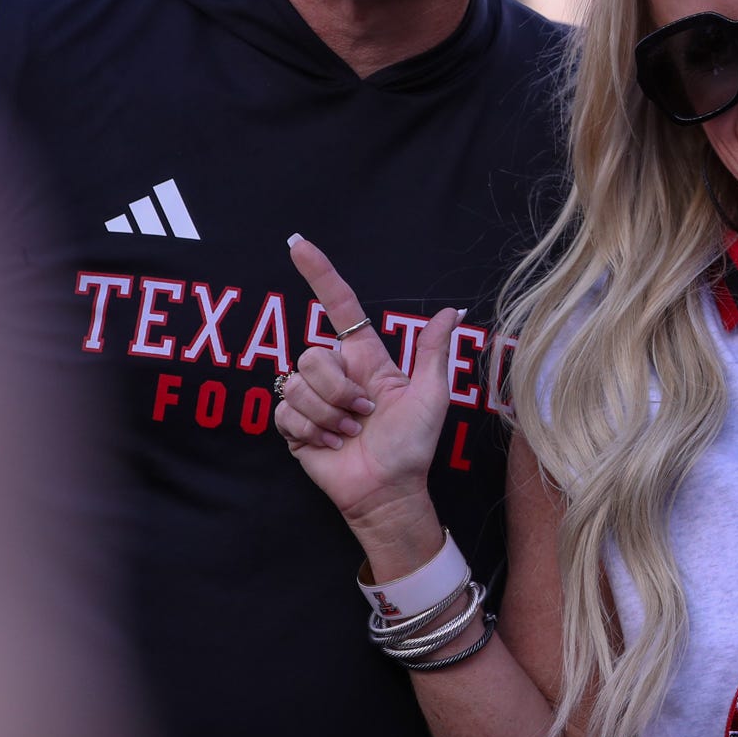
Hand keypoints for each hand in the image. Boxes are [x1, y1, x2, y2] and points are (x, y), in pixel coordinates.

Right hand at [277, 235, 459, 530]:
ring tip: (349, 433)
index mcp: (367, 359)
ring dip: (329, 414)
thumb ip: (433, 352)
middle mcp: (337, 373)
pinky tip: (331, 444)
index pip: (340, 308)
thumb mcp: (432, 395)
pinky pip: (287, 410)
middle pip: (313, 354)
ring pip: (299, 383)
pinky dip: (312, 431)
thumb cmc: (412, 445)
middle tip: (363, 414)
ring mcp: (313, 398)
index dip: (320, 275)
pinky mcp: (294, 425)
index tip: (298, 245)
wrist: (388, 490)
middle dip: (338, 389)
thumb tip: (450, 310)